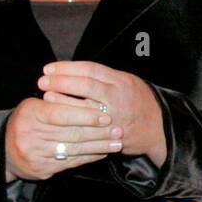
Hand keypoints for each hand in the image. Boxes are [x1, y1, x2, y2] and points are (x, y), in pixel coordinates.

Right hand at [3, 93, 119, 181]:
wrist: (5, 149)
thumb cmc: (27, 121)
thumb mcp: (35, 106)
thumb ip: (56, 102)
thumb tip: (87, 96)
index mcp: (30, 114)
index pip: (61, 113)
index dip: (85, 115)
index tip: (105, 115)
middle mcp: (31, 135)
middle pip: (71, 133)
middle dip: (98, 132)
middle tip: (118, 129)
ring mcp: (36, 154)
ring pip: (74, 149)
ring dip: (99, 146)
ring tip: (116, 142)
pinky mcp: (42, 169)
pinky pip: (71, 162)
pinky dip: (89, 156)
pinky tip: (103, 152)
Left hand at [37, 61, 166, 165]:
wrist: (159, 129)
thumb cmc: (139, 102)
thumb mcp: (127, 82)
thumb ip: (105, 77)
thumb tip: (74, 71)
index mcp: (121, 81)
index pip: (91, 69)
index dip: (67, 68)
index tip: (49, 69)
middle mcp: (118, 97)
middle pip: (86, 85)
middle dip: (61, 82)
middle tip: (42, 81)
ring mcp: (115, 116)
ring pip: (84, 107)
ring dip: (62, 101)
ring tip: (47, 97)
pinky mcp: (111, 133)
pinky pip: (87, 127)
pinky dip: (71, 122)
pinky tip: (59, 118)